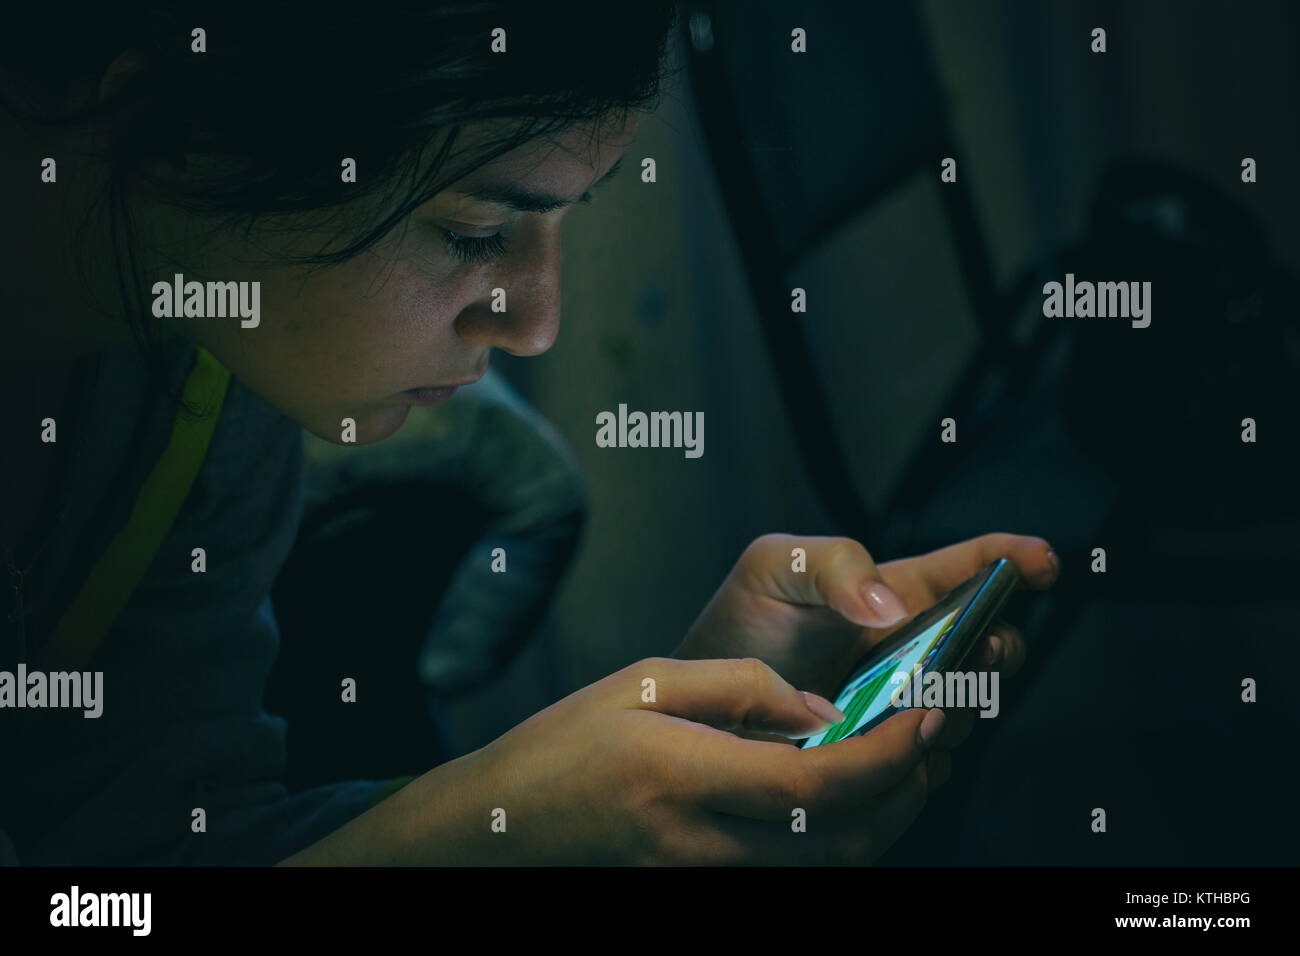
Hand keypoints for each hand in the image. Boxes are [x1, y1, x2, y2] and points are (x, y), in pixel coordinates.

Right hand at [385, 657, 952, 863]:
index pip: (812, 783)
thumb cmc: (562, 745)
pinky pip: (801, 871)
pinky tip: (856, 797)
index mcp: (682, 776)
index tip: (924, 717)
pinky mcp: (710, 884)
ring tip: (909, 761)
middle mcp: (703, 842)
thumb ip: (738, 688)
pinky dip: (848, 839)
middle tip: (934, 734)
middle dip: (905, 791)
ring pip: (830, 865)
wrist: (503, 829)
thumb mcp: (640, 683)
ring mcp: (707, 874)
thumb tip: (822, 710)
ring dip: (887, 820)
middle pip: (840, 840)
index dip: (883, 756)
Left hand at [673, 533, 1060, 737]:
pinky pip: (932, 761)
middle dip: (998, 645)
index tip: (1043, 563)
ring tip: (916, 698)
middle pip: (990, 645)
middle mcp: (911, 649)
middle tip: (975, 648)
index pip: (967, 568)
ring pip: (966, 706)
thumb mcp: (776, 567)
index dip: (1012, 559)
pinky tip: (895, 746)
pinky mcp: (889, 756)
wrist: (700, 706)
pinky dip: (925, 755)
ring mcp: (905, 705)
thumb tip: (893, 606)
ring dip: (958, 703)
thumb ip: (835, 563)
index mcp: (893, 594)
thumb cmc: (740, 626)